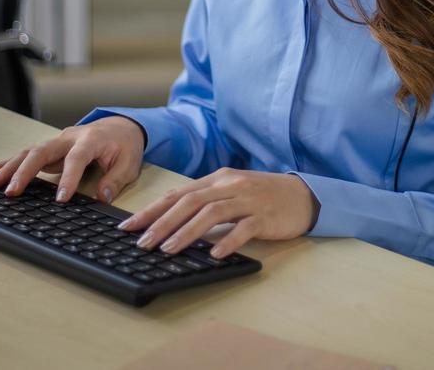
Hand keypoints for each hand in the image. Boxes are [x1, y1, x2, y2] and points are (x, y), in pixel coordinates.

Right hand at [0, 116, 144, 204]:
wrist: (122, 126)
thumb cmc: (124, 145)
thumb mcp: (129, 163)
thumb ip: (115, 179)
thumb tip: (103, 197)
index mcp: (90, 140)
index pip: (76, 159)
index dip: (68, 178)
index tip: (60, 199)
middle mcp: (68, 138)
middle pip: (42, 151)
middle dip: (25, 172)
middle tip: (12, 192)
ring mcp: (56, 142)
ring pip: (28, 152)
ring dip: (9, 168)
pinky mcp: (49, 149)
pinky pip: (26, 155)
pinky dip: (7, 164)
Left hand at [118, 167, 318, 259]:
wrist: (304, 196)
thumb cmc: (263, 197)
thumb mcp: (232, 192)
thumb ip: (206, 202)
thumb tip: (171, 220)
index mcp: (219, 178)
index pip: (179, 193)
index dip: (152, 209)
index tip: (130, 226)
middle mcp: (230, 185)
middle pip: (190, 202)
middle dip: (162, 222)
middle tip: (142, 241)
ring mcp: (248, 199)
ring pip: (211, 213)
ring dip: (187, 232)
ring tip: (168, 250)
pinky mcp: (265, 216)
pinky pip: (244, 228)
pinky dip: (227, 240)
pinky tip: (214, 254)